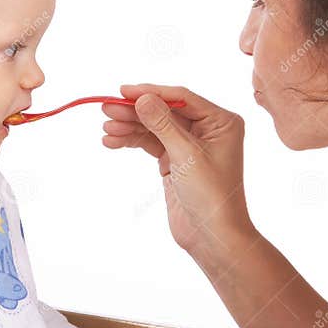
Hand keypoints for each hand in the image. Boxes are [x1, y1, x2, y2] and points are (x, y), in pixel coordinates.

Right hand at [102, 83, 255, 258]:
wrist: (212, 236)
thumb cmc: (211, 196)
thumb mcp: (185, 155)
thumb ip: (162, 124)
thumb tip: (141, 98)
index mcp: (220, 121)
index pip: (181, 97)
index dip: (151, 92)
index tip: (124, 90)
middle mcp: (206, 129)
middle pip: (164, 111)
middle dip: (135, 111)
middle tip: (106, 109)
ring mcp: (188, 144)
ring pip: (154, 127)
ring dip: (129, 127)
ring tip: (106, 129)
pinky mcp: (174, 159)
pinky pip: (150, 143)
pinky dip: (131, 141)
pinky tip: (112, 141)